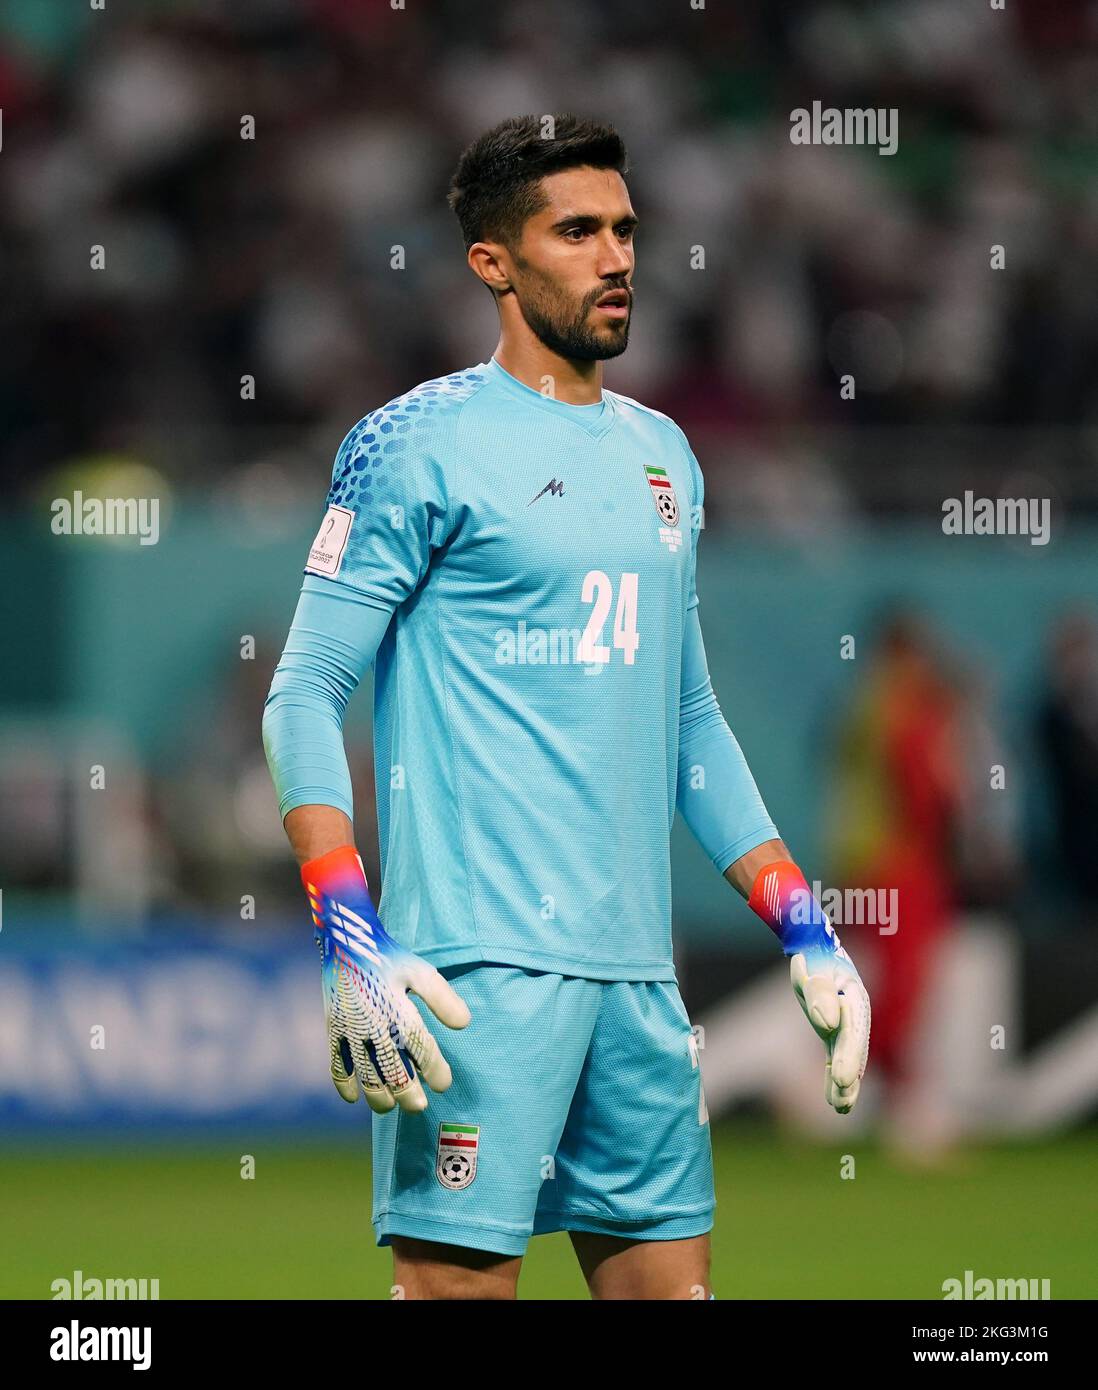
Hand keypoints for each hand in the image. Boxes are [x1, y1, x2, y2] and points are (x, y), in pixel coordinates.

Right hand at [304, 848, 470, 1112]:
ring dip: (378, 1095)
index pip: (419, 1045)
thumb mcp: (420, 970)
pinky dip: (344, 1084)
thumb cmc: (389, 957)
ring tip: (390, 1107)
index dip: (434, 1068)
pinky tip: (355, 1099)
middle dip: (407, 1091)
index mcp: (396, 1004)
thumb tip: (465, 1025)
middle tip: (419, 1106)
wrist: (346, 940)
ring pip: (364, 1072)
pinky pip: (336, 1063)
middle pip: (391, 1067)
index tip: (444, 1083)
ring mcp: (349, 1027)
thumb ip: (442, 998)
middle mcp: (372, 1020)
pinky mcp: (332, 1028)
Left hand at [789, 947, 870, 1113]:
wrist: (815, 950)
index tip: (843, 1079)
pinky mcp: (836, 1035)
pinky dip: (837, 1080)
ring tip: (840, 1107)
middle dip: (848, 1073)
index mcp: (855, 997)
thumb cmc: (814, 959)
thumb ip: (820, 995)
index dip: (849, 1057)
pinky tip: (837, 1103)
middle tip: (841, 1099)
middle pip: (853, 1048)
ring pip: (848, 1059)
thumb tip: (827, 1025)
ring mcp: (847, 1027)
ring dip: (845, 1084)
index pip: (853, 1031)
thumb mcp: (814, 971)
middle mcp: (856, 1015)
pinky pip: (838, 1060)